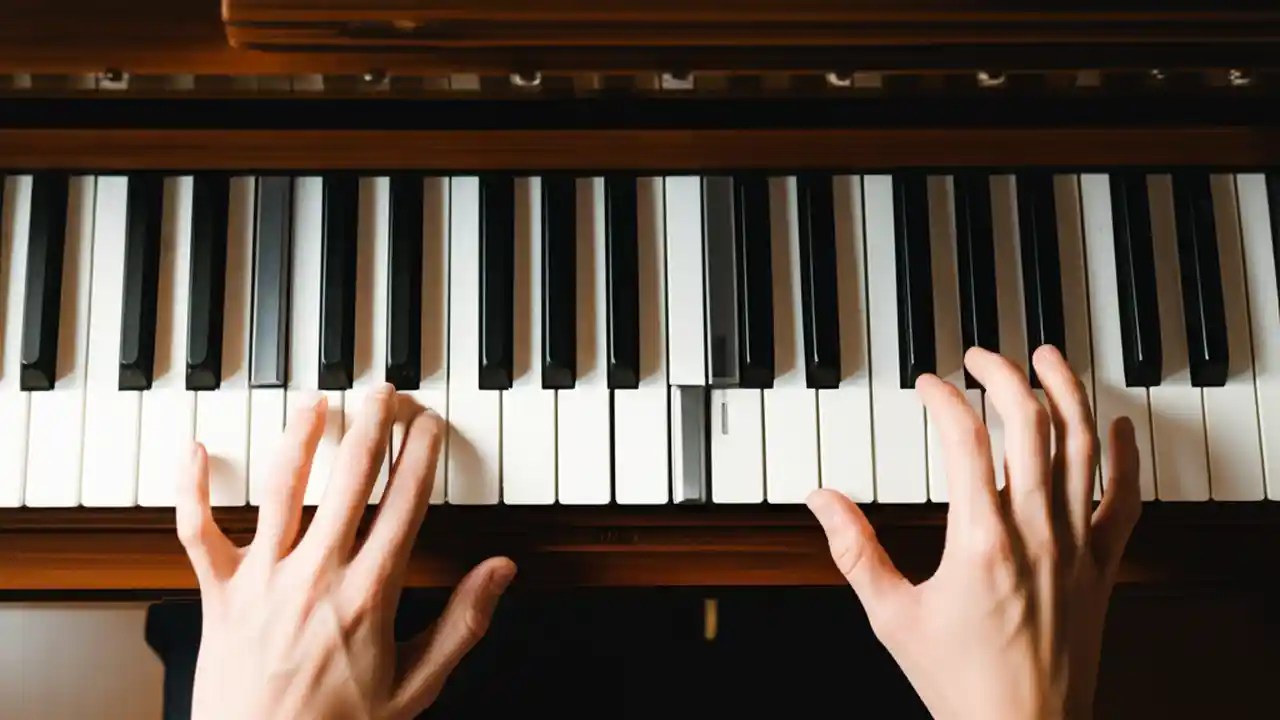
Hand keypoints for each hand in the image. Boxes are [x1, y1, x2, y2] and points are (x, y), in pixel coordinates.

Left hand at [176, 385, 515, 719]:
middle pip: (349, 480)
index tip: (429, 425)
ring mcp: (263, 580)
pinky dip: (191, 488)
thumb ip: (463, 623)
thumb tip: (500, 571)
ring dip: (301, 438)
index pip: (404, 504)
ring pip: (281, 489)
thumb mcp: (417, 685)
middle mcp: (316, 575)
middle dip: (371, 426)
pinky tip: (197, 450)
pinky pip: (196, 531)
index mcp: (369, 594)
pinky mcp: (218, 593)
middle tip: (384, 392)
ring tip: (318, 402)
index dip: (420, 456)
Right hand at [806, 345, 1140, 719]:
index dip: (943, 399)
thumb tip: (821, 500)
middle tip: (981, 356)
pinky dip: (1127, 455)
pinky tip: (1118, 425)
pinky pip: (1127, 498)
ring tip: (1047, 358)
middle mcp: (1036, 532)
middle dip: (1003, 375)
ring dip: (1066, 392)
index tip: (927, 386)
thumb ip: (854, 550)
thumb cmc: (961, 683)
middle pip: (1030, 424)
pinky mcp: (1103, 565)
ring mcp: (1076, 545)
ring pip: (1083, 446)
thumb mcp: (891, 616)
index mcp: (981, 540)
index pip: (965, 439)